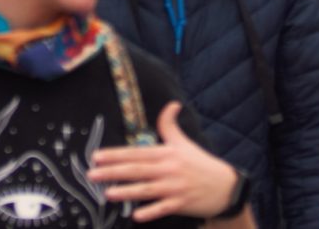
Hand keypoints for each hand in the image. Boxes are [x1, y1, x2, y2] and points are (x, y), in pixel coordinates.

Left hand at [88, 103, 241, 222]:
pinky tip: (136, 215)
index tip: (97, 156)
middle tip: (92, 174)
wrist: (226, 186)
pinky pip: (163, 209)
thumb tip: (172, 103)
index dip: (116, 154)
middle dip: (113, 172)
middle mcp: (169, 169)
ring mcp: (175, 187)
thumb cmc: (201, 163)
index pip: (136, 153)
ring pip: (146, 190)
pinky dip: (150, 212)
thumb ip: (170, 125)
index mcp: (166, 153)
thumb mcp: (184, 142)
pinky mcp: (182, 204)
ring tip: (107, 194)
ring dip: (127, 192)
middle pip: (137, 170)